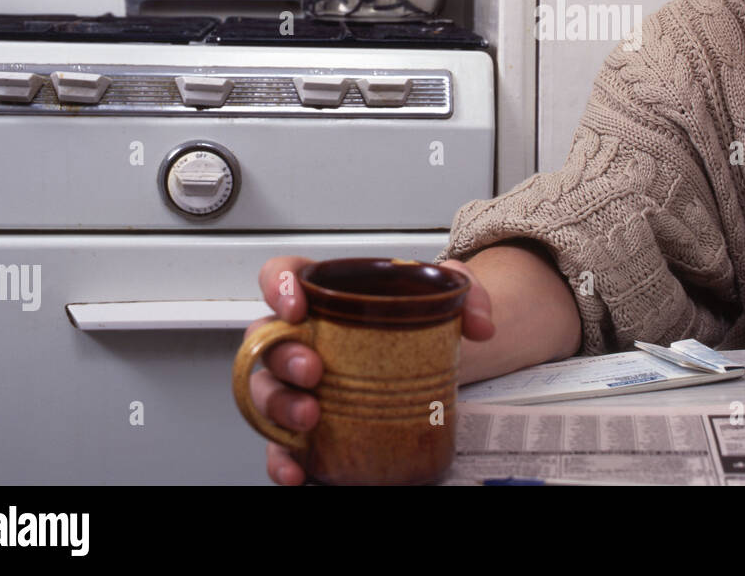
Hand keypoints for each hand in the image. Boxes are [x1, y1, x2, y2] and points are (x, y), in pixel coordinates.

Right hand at [247, 254, 495, 485]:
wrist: (429, 360)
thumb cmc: (414, 321)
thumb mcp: (446, 293)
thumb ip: (466, 293)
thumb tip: (479, 324)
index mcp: (325, 295)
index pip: (283, 274)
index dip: (277, 285)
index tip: (296, 304)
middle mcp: (302, 336)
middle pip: (268, 339)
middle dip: (284, 357)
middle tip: (315, 371)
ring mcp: (298, 382)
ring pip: (266, 391)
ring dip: (279, 406)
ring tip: (310, 418)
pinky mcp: (307, 425)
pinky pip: (279, 444)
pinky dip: (282, 459)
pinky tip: (296, 470)